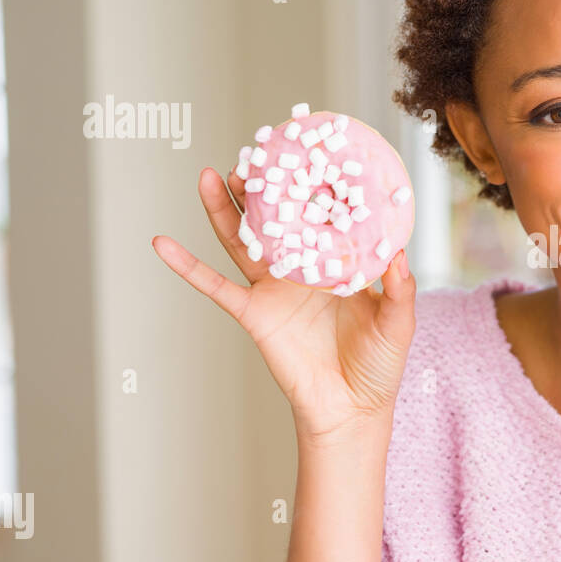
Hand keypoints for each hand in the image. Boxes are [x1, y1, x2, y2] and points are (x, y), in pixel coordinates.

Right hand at [152, 165, 417, 440]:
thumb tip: (398, 251)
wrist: (351, 410)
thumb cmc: (379, 366)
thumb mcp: (398, 323)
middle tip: (252, 152)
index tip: (304, 151)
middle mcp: (301, 270)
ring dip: (224, 209)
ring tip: (210, 173)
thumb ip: (399, 288)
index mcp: (337, 264)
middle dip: (262, 187)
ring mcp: (274, 290)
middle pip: (275, 220)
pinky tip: (161, 243)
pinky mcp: (253, 314)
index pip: (321, 216)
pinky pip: (214, 287)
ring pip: (242, 241)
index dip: (312, 187)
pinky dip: (186, 266)